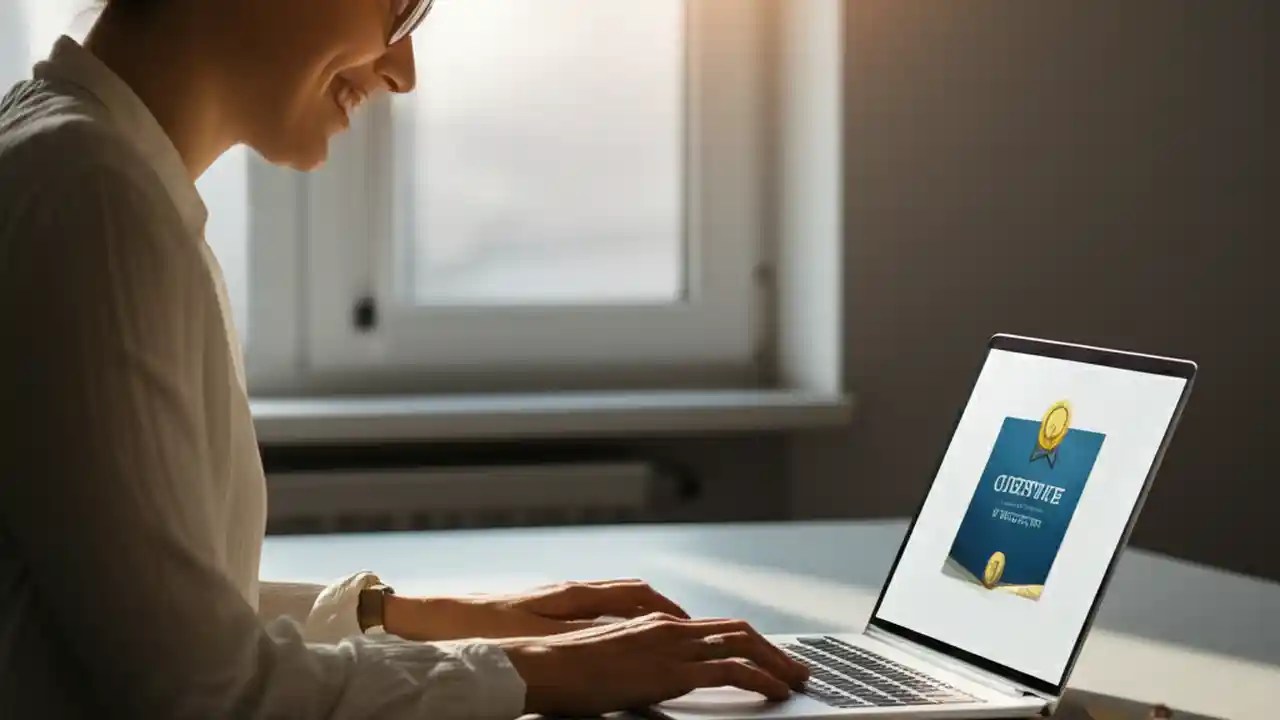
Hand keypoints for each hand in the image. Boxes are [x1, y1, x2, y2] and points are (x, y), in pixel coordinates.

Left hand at [384, 579, 690, 641]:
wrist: (434, 620)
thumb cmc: (482, 630)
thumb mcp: (540, 637)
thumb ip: (585, 634)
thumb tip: (627, 633)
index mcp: (572, 595)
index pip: (636, 594)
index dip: (669, 609)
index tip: (692, 623)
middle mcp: (568, 591)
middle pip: (630, 592)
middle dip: (663, 608)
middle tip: (689, 627)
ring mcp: (554, 598)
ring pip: (611, 598)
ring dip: (640, 611)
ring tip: (660, 629)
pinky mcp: (538, 609)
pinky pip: (592, 608)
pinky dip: (615, 617)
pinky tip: (613, 634)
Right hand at [500, 612, 810, 715]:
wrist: (545, 667)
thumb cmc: (567, 671)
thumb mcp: (613, 663)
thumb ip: (641, 665)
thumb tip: (657, 680)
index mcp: (655, 624)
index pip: (714, 627)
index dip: (746, 641)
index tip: (766, 657)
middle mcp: (669, 628)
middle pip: (737, 630)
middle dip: (771, 649)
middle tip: (795, 667)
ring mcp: (673, 647)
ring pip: (743, 643)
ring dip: (776, 662)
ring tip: (796, 680)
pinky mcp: (672, 671)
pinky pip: (731, 670)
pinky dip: (761, 679)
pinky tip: (775, 692)